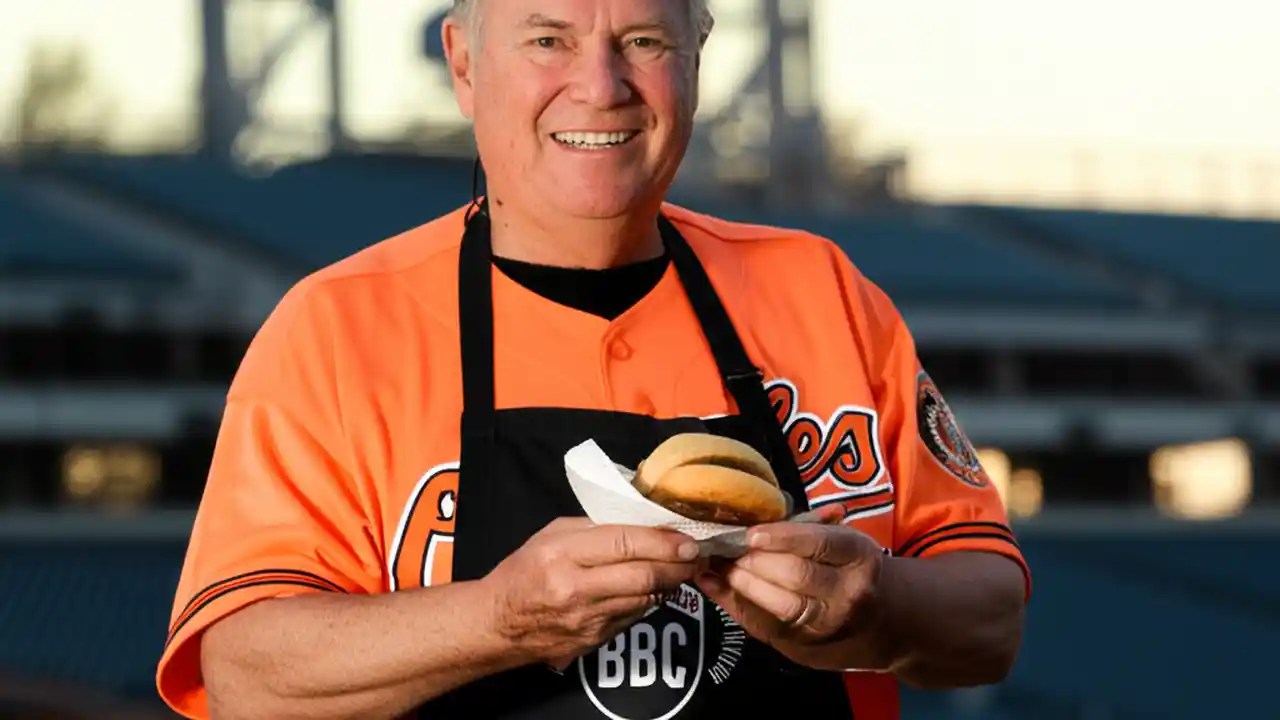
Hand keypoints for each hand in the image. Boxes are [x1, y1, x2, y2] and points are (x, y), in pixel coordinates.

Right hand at [482, 518, 702, 667]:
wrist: (497, 623)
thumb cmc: (523, 571)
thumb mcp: (552, 535)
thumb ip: (595, 527)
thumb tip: (641, 522)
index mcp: (563, 554)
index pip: (625, 544)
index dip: (663, 542)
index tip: (688, 540)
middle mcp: (576, 589)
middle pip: (642, 576)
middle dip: (677, 565)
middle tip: (698, 555)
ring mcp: (587, 619)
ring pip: (644, 600)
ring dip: (669, 584)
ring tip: (682, 569)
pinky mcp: (594, 641)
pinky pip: (633, 617)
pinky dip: (649, 602)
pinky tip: (654, 589)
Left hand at [696, 513, 888, 669]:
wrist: (883, 622)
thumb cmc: (850, 568)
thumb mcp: (840, 541)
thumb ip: (804, 530)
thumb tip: (753, 525)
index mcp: (858, 555)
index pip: (820, 543)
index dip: (783, 538)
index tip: (752, 534)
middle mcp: (849, 592)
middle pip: (797, 575)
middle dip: (756, 562)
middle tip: (728, 549)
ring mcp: (829, 624)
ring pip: (782, 605)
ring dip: (745, 585)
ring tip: (724, 568)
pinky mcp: (807, 648)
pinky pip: (767, 626)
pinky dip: (737, 605)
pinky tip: (718, 588)